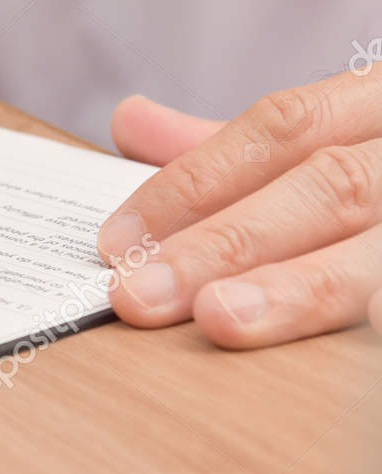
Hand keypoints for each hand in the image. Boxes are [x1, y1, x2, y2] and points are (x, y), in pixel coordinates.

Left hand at [98, 75, 381, 346]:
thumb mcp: (347, 133)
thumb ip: (243, 147)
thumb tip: (133, 122)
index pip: (283, 128)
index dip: (195, 181)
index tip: (117, 239)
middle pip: (331, 186)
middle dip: (228, 242)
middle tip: (140, 295)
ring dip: (306, 287)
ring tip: (224, 320)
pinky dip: (372, 331)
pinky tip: (347, 350)